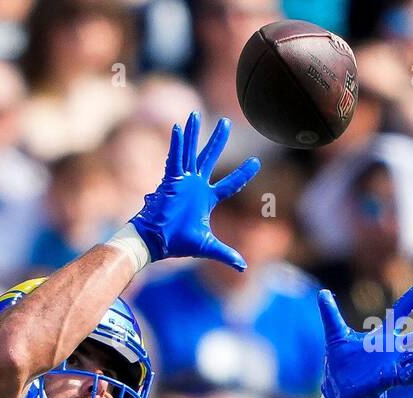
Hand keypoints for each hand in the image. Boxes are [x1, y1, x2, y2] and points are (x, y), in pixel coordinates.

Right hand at [129, 111, 260, 269]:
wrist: (155, 243)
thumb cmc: (177, 244)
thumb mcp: (207, 246)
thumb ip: (225, 253)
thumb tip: (243, 267)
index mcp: (206, 198)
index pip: (230, 183)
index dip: (243, 173)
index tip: (256, 162)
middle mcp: (195, 186)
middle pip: (210, 157)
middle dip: (218, 140)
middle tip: (227, 122)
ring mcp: (182, 181)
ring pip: (190, 152)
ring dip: (193, 133)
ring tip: (195, 115)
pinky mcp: (170, 181)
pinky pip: (174, 158)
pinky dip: (177, 144)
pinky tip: (178, 127)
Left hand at [318, 282, 412, 397]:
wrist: (336, 389)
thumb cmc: (339, 364)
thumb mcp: (334, 336)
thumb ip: (331, 315)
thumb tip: (322, 294)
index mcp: (382, 336)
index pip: (399, 314)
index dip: (411, 300)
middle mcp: (393, 349)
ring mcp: (394, 364)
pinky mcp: (390, 379)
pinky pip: (408, 373)